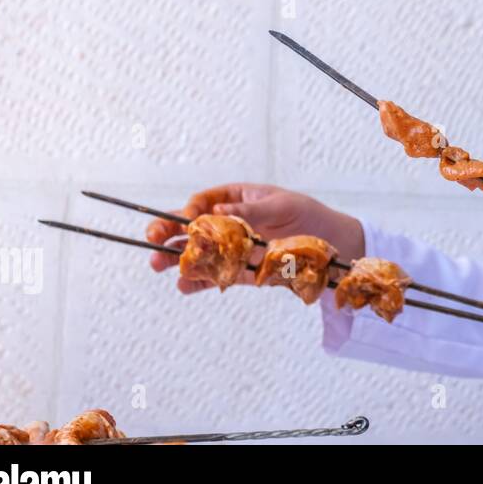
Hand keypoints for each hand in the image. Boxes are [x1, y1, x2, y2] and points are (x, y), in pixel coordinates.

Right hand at [146, 183, 363, 293]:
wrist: (331, 248)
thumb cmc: (308, 216)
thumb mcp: (283, 206)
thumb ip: (251, 210)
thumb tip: (218, 212)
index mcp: (237, 198)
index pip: (205, 202)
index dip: (192, 209)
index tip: (188, 219)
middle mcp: (228, 223)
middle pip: (190, 226)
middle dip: (168, 231)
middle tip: (151, 238)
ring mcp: (230, 248)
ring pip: (195, 251)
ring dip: (175, 257)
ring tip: (157, 264)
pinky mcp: (236, 271)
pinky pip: (212, 276)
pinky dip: (197, 281)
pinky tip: (183, 285)